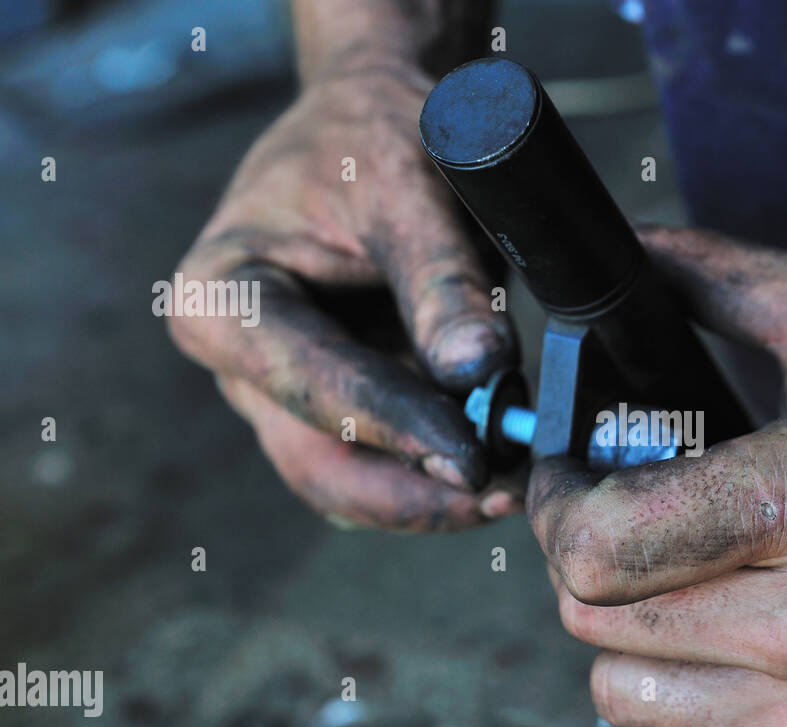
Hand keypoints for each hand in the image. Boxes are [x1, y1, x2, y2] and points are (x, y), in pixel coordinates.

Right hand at [168, 65, 520, 530]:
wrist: (369, 120)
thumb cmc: (372, 136)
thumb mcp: (411, 187)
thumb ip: (441, 281)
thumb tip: (478, 370)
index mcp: (222, 298)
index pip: (311, 385)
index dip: (397, 429)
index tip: (474, 460)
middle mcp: (239, 364)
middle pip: (320, 466)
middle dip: (416, 493)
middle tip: (507, 495)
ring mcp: (284, 396)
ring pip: (354, 485)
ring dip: (433, 496)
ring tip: (516, 483)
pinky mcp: (335, 411)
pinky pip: (383, 467)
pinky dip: (438, 475)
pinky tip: (499, 466)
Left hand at [528, 225, 786, 726]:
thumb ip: (720, 278)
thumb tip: (621, 248)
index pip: (593, 546)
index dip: (557, 505)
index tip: (573, 482)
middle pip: (594, 623)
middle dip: (597, 568)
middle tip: (644, 530)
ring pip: (623, 699)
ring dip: (640, 641)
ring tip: (702, 591)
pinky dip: (691, 705)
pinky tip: (745, 655)